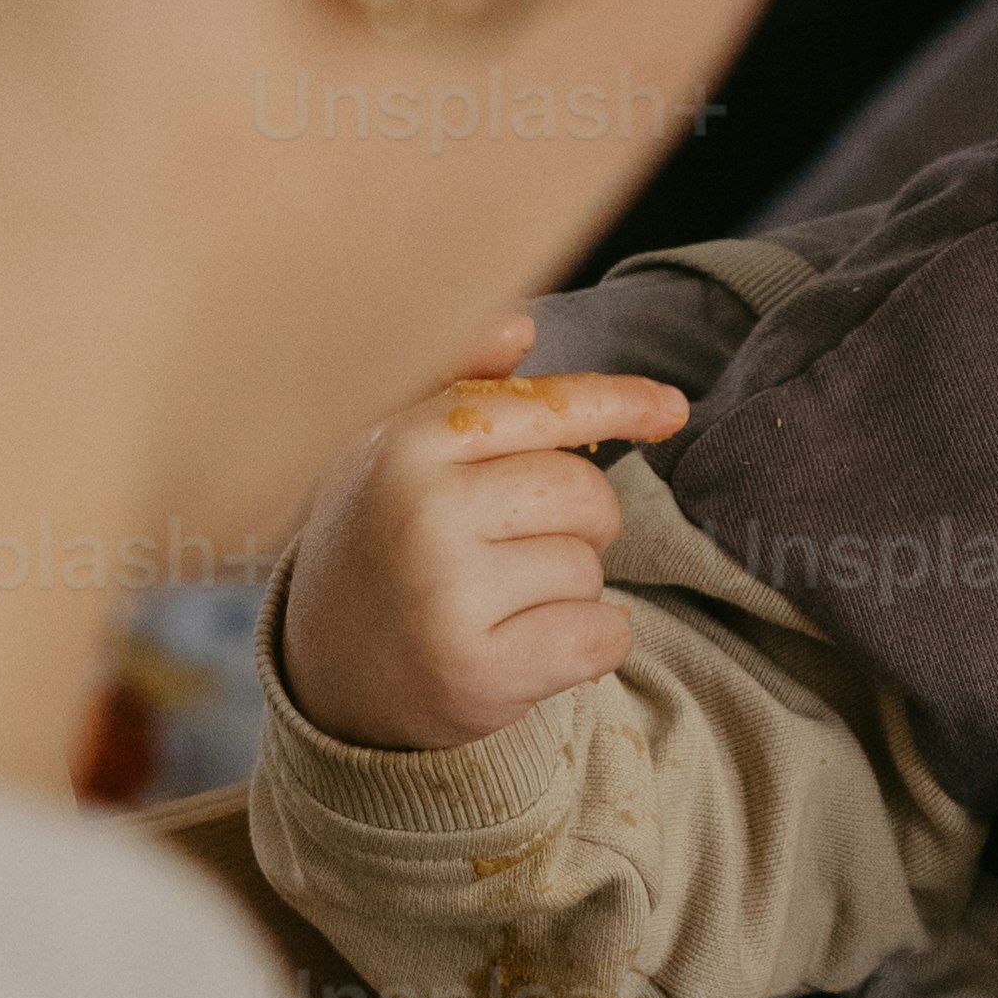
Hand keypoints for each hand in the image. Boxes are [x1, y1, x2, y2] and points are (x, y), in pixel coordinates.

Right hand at [279, 314, 688, 751]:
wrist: (325, 671)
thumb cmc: (383, 541)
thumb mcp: (397, 449)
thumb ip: (459, 379)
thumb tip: (518, 324)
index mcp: (406, 443)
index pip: (546, 408)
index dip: (620, 403)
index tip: (673, 408)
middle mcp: (422, 512)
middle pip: (585, 492)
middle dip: (576, 523)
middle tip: (510, 549)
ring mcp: (446, 595)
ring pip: (590, 568)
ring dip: (568, 589)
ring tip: (497, 601)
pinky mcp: (477, 672)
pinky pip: (602, 637)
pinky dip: (587, 645)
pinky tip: (525, 649)